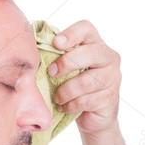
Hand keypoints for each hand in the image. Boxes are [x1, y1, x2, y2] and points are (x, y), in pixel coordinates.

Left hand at [47, 19, 121, 135]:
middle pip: (89, 53)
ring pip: (86, 82)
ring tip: (57, 97)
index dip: (71, 34)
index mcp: (96, 44)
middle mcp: (109, 58)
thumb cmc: (75, 86)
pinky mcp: (110, 98)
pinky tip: (65, 106)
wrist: (94, 115)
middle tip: (51, 73)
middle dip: (66, 63)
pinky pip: (86, 101)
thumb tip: (32, 46)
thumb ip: (57, 55)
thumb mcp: (67, 68)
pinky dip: (71, 105)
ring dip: (65, 91)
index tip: (56, 43)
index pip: (86, 29)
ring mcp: (112, 78)